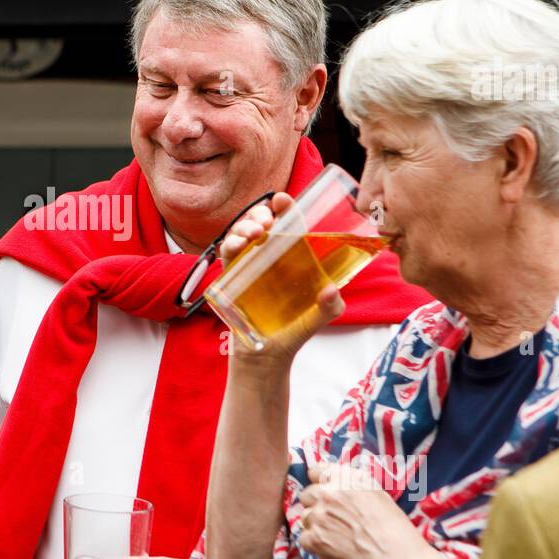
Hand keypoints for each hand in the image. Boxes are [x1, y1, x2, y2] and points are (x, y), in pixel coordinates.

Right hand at [220, 193, 343, 361]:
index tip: (282, 200)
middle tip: (266, 221)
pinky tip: (237, 245)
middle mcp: (268, 257)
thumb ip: (329, 307)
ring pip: (241, 233)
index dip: (284, 208)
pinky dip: (229, 244)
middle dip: (260, 213)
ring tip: (254, 233)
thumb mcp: (316, 320)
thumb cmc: (292, 333)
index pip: (286, 224)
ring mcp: (249, 265)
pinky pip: (226, 254)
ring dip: (244, 226)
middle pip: (261, 222)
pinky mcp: (232, 277)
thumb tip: (331, 290)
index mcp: (290, 258)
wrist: (265, 358)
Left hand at [296, 460, 426, 558]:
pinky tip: (333, 548)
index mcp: (345, 479)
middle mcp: (328, 494)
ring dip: (317, 525)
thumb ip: (353, 486)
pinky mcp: (314, 540)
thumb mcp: (378, 495)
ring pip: (306, 517)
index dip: (321, 483)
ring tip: (338, 537)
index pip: (316, 471)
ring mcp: (318, 516)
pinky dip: (315, 544)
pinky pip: (305, 538)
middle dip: (317, 505)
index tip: (327, 492)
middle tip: (334, 519)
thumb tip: (338, 486)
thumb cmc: (395, 531)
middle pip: (307, 494)